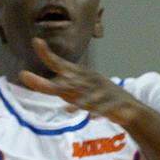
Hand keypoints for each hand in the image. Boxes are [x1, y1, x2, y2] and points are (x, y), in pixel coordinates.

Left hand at [19, 38, 138, 120]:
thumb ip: (55, 87)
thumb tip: (30, 78)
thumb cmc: (98, 96)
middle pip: (69, 83)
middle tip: (32, 79)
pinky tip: (91, 118)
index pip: (60, 65)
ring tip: (66, 109)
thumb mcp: (77, 90)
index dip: (47, 55)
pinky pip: (105, 109)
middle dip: (53, 84)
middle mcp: (89, 81)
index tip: (35, 41)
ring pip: (88, 97)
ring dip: (80, 102)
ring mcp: (102, 92)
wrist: (129, 107)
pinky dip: (98, 112)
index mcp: (80, 76)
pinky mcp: (114, 104)